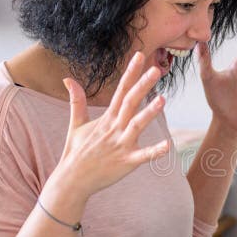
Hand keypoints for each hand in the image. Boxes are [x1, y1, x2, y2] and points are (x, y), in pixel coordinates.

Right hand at [54, 52, 169, 198]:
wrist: (72, 180)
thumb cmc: (76, 152)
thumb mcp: (75, 124)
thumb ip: (77, 101)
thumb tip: (68, 79)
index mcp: (107, 118)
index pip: (120, 90)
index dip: (130, 73)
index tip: (139, 55)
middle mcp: (114, 128)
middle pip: (130, 103)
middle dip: (143, 86)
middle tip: (156, 70)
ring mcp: (120, 145)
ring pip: (136, 125)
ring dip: (149, 113)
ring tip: (162, 99)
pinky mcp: (126, 162)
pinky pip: (143, 156)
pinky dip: (155, 151)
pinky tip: (168, 145)